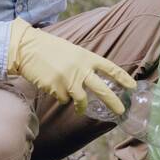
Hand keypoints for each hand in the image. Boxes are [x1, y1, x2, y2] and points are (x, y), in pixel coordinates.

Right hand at [6, 18, 135, 115]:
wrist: (27, 48)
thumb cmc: (48, 48)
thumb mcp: (71, 50)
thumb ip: (83, 63)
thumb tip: (91, 78)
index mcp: (86, 57)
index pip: (110, 68)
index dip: (123, 78)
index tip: (133, 86)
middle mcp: (81, 69)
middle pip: (102, 90)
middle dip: (113, 102)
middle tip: (120, 111)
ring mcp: (69, 80)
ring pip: (81, 100)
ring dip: (81, 106)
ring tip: (80, 108)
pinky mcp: (56, 88)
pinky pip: (63, 99)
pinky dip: (61, 96)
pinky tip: (53, 86)